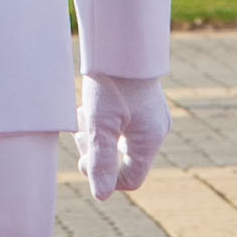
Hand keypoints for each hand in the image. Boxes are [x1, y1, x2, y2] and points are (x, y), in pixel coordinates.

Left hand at [76, 76, 168, 202]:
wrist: (122, 41)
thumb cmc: (111, 81)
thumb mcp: (100, 123)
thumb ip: (101, 161)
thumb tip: (102, 196)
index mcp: (150, 140)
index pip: (130, 179)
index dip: (105, 178)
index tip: (83, 159)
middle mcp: (158, 131)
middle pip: (126, 162)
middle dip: (99, 154)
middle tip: (78, 136)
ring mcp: (155, 118)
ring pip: (125, 143)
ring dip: (100, 138)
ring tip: (82, 118)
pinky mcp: (147, 106)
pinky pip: (127, 127)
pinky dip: (108, 125)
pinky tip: (91, 109)